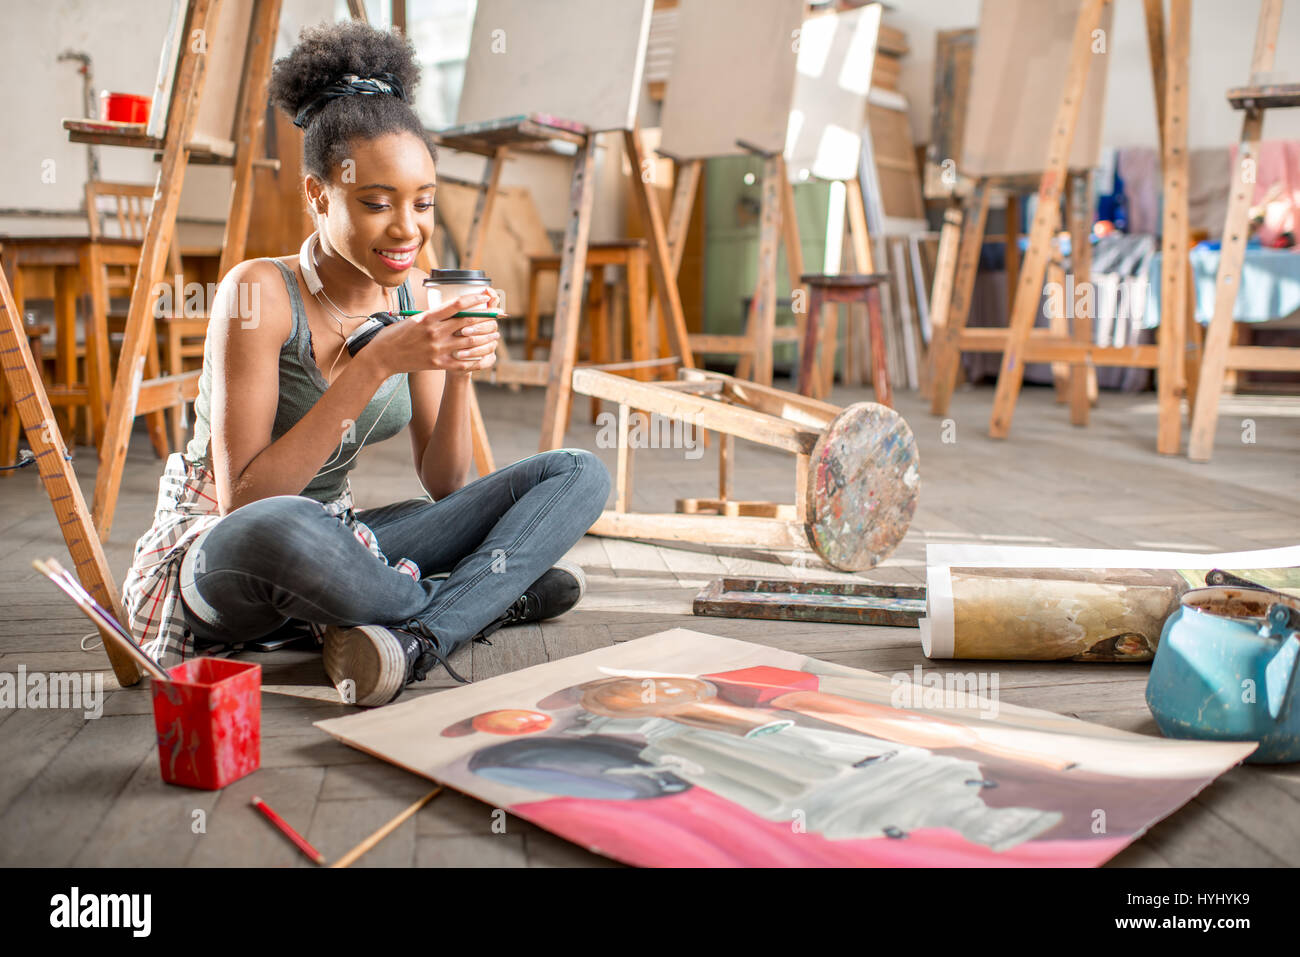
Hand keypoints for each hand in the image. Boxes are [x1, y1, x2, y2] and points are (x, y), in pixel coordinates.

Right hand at [363, 292, 500, 375]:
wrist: (382, 357)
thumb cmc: (396, 335)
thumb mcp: (413, 319)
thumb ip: (433, 315)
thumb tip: (454, 309)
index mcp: (427, 317)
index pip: (456, 305)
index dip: (474, 299)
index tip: (485, 296)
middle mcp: (434, 332)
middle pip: (468, 323)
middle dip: (486, 318)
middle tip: (498, 315)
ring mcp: (437, 349)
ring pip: (470, 342)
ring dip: (486, 338)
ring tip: (495, 334)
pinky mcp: (438, 364)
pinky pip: (464, 362)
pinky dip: (478, 359)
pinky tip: (487, 355)